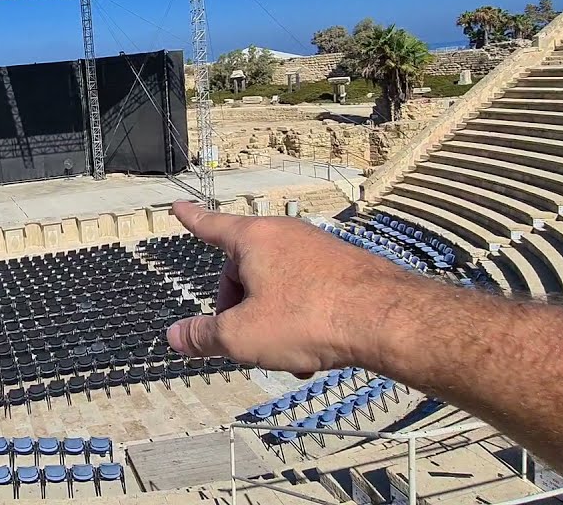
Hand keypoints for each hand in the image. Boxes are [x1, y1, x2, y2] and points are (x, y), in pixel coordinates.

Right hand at [165, 202, 408, 374]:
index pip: (212, 226)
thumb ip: (204, 337)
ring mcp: (317, 248)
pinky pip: (307, 292)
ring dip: (272, 320)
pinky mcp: (343, 267)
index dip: (191, 220)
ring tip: (286, 354)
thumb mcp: (243, 336)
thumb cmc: (309, 319)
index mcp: (254, 239)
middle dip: (239, 308)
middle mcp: (285, 235)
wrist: (387, 319)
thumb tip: (175, 337)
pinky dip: (301, 319)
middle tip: (244, 342)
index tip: (179, 208)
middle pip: (244, 270)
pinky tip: (314, 352)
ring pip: (277, 286)